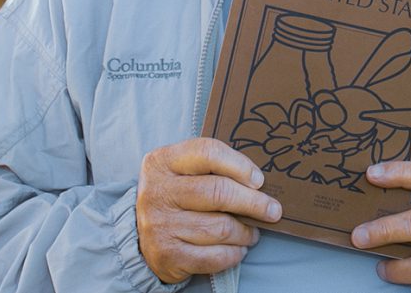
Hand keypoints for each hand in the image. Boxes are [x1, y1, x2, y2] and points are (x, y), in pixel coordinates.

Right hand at [136, 137, 281, 283]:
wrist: (137, 233)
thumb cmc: (175, 193)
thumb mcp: (183, 169)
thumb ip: (213, 166)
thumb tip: (258, 181)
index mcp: (163, 161)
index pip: (208, 152)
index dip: (240, 165)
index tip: (259, 179)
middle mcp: (159, 191)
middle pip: (218, 192)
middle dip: (253, 202)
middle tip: (273, 209)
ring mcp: (160, 225)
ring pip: (219, 228)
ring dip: (245, 232)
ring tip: (253, 231)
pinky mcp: (167, 256)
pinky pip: (212, 257)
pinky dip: (233, 254)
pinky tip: (239, 249)